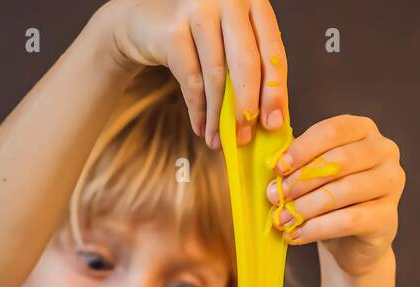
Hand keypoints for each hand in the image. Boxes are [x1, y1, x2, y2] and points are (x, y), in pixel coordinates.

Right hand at [104, 0, 287, 148]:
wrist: (145, 19)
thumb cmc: (197, 34)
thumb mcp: (230, 41)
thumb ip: (251, 67)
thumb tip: (269, 118)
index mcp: (254, 2)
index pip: (272, 51)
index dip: (274, 91)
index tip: (274, 123)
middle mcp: (230, 1)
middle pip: (246, 63)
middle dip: (247, 107)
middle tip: (246, 137)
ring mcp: (200, 11)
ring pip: (216, 76)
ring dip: (218, 116)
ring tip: (218, 140)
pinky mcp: (173, 30)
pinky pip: (191, 80)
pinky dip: (197, 110)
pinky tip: (201, 128)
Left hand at [265, 115, 404, 276]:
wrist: (353, 243)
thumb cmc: (331, 201)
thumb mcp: (315, 175)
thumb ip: (300, 163)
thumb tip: (277, 166)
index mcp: (364, 130)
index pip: (332, 130)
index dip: (302, 149)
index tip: (278, 168)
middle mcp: (385, 151)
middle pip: (338, 160)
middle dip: (301, 180)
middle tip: (275, 197)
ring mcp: (391, 183)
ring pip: (343, 191)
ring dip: (305, 207)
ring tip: (282, 219)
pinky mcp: (388, 217)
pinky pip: (348, 220)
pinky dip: (317, 229)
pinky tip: (297, 235)